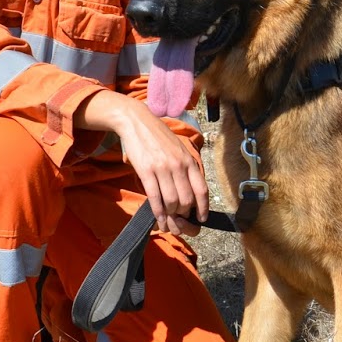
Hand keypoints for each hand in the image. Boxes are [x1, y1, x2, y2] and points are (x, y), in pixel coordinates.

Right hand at [76, 91, 207, 234]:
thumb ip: (186, 168)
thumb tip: (191, 191)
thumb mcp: (179, 149)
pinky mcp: (146, 171)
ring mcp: (162, 168)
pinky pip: (155, 197)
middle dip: (184, 214)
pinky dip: (158, 213)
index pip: (202, 190)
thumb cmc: (159, 137)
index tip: (201, 218)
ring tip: (168, 219)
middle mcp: (178, 165)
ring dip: (171, 214)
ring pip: (172, 201)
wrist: (137, 122)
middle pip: (186, 200)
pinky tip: (159, 219)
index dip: (203, 208)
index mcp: (189, 160)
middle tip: (179, 218)